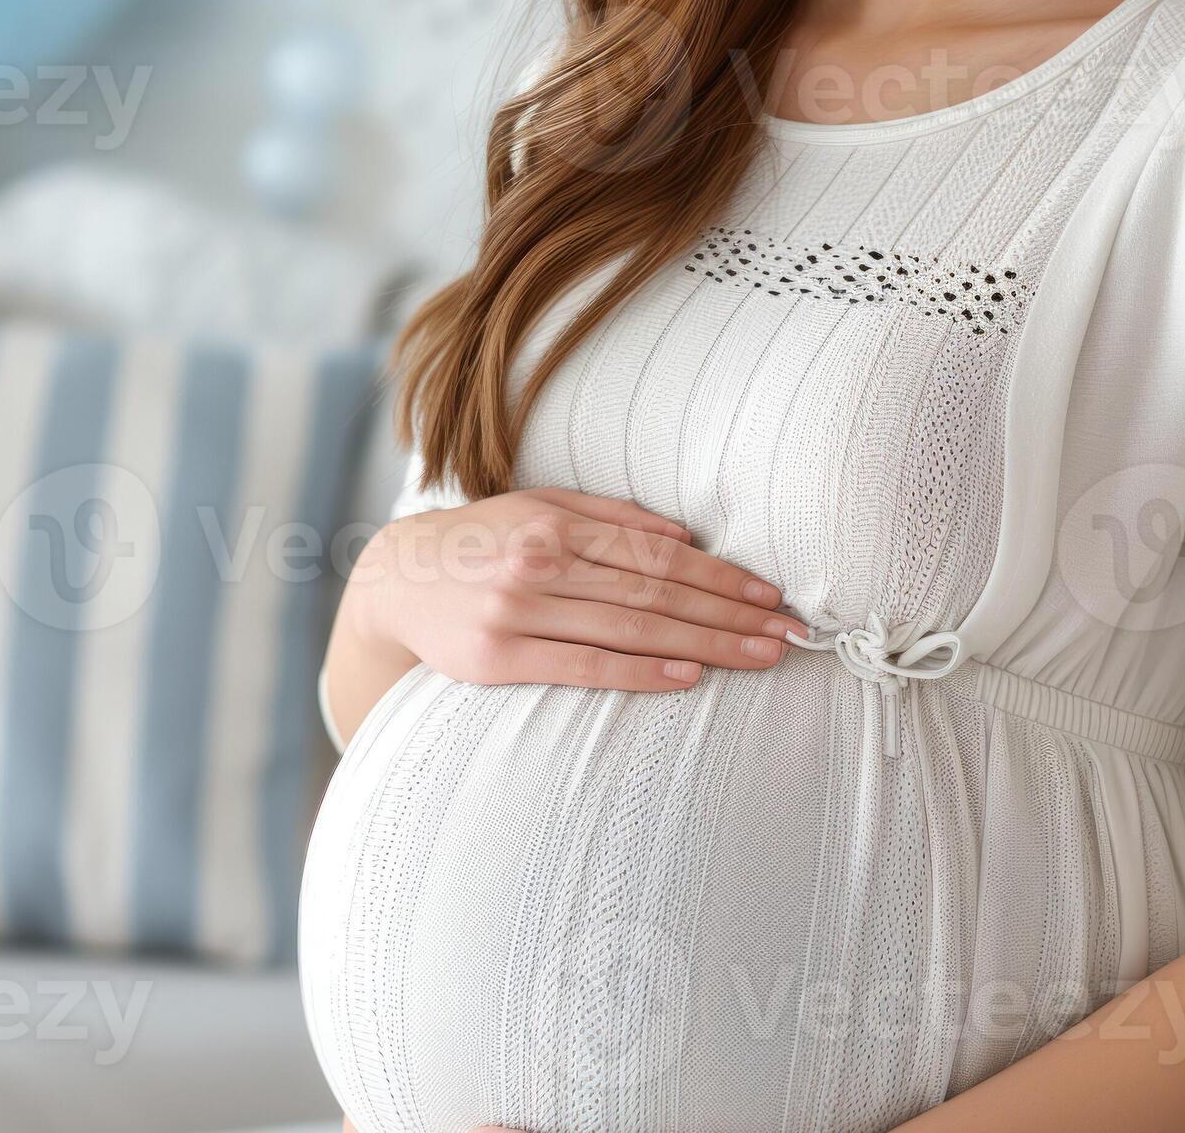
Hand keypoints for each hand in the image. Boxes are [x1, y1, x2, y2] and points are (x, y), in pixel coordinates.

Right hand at [344, 484, 802, 692]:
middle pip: (655, 593)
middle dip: (731, 614)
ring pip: (630, 628)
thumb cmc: (482, 543)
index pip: (658, 554)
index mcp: (556, 523)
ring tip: (759, 656)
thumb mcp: (539, 509)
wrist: (395, 583)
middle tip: (789, 634)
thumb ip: (609, 518)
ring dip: (705, 643)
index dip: (721, 576)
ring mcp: (518, 612)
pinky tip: (688, 676)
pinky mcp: (498, 660)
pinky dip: (640, 672)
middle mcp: (540, 563)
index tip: (771, 596)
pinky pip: (584, 667)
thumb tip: (683, 537)